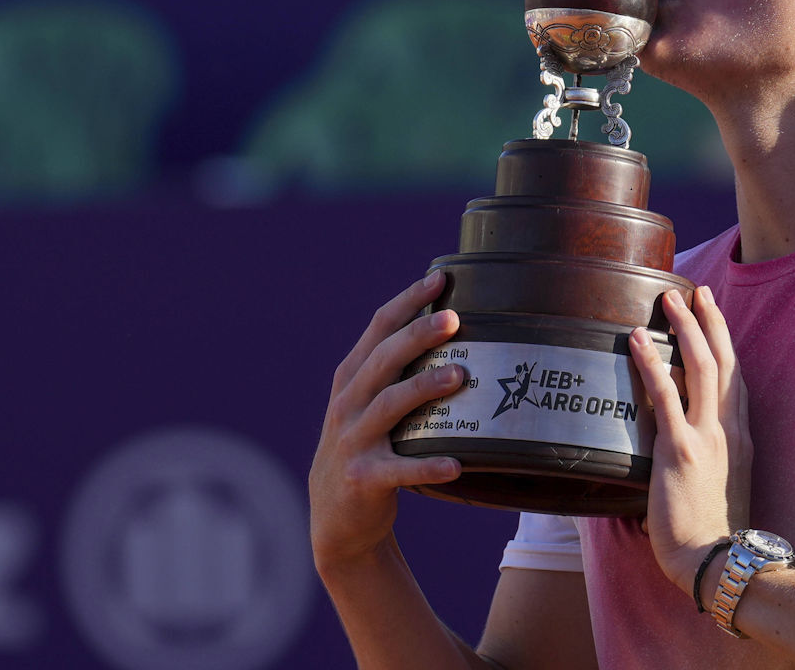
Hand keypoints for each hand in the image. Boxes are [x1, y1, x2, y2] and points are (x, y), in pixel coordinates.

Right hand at [309, 272, 468, 569]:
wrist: (336, 516)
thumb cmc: (365, 448)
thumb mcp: (366, 405)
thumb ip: (393, 372)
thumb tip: (448, 330)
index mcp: (351, 378)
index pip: (378, 328)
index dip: (408, 301)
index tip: (440, 279)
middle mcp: (348, 403)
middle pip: (383, 360)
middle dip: (417, 335)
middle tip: (454, 320)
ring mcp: (353, 440)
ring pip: (390, 406)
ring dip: (424, 388)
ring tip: (459, 376)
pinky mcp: (364, 478)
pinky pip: (400, 471)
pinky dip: (427, 467)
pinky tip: (456, 464)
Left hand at [627, 285, 751, 597]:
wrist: (716, 562)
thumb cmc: (713, 534)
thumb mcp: (721, 485)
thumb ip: (709, 458)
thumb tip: (684, 445)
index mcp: (741, 438)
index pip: (736, 380)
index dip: (725, 345)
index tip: (713, 317)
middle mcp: (730, 430)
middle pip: (724, 362)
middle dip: (711, 322)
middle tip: (696, 291)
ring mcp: (708, 437)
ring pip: (701, 367)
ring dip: (685, 328)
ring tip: (669, 299)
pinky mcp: (681, 450)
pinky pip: (665, 396)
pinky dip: (651, 363)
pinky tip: (636, 339)